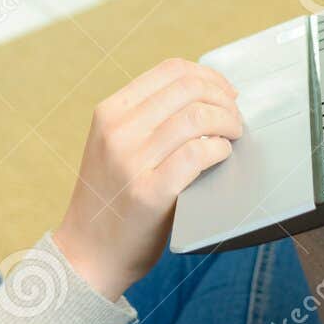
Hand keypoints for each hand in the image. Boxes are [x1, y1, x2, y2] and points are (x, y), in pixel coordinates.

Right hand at [51, 59, 242, 300]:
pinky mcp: (149, 193)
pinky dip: (219, 150)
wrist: (87, 252)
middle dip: (223, 98)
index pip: (169, 70)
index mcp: (110, 112)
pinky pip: (196, 155)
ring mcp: (131, 161)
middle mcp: (117, 130)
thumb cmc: (113, 198)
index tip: (226, 92)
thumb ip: (147, 119)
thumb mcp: (114, 145)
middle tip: (235, 118)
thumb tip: (205, 95)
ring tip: (233, 137)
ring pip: (196, 118)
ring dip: (227, 123)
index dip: (208, 76)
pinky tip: (222, 156)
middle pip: (188, 89)